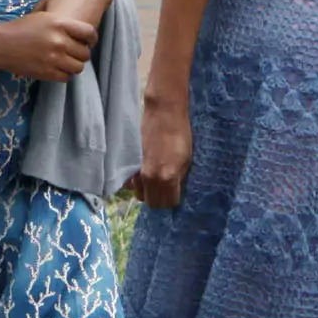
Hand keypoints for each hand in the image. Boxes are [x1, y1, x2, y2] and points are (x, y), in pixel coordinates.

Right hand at [0, 9, 97, 82]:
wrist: (0, 44)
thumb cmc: (21, 28)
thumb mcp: (43, 16)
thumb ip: (63, 24)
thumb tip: (82, 32)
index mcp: (59, 24)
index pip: (89, 33)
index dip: (92, 39)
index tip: (90, 42)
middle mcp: (59, 41)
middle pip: (85, 53)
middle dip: (81, 53)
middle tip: (74, 52)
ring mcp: (54, 59)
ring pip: (78, 67)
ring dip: (75, 65)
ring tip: (67, 61)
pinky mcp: (47, 73)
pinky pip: (67, 77)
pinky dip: (65, 74)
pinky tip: (59, 69)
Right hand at [136, 89, 191, 209]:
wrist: (164, 114)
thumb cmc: (180, 134)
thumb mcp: (187, 160)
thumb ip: (179, 179)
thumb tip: (175, 190)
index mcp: (167, 177)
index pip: (168, 203)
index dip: (173, 201)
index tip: (175, 194)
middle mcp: (150, 177)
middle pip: (152, 203)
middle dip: (160, 200)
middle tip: (165, 191)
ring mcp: (137, 170)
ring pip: (139, 194)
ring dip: (147, 192)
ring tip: (154, 183)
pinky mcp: (130, 162)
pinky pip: (131, 182)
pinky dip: (137, 183)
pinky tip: (144, 175)